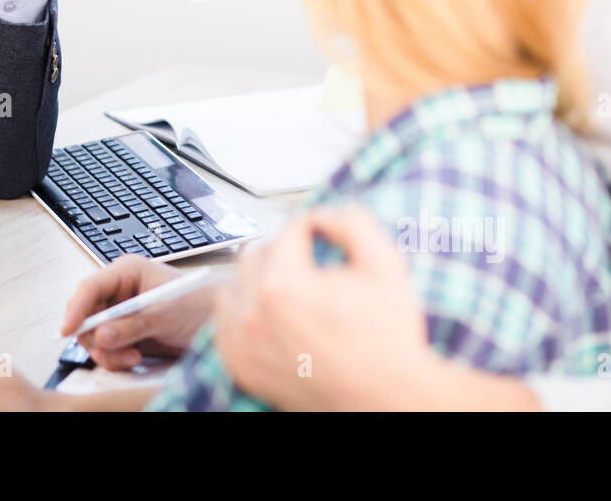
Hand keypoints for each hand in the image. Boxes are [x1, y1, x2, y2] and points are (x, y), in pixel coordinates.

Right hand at [59, 255, 215, 369]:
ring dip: (109, 352)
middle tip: (116, 351)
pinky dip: (115, 358)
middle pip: (85, 315)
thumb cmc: (199, 305)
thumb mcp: (166, 315)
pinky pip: (104, 348)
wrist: (216, 324)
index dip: (76, 309)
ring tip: (134, 357)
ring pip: (92, 336)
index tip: (68, 330)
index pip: (91, 287)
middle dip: (97, 338)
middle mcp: (119, 291)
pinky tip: (134, 358)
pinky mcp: (123, 333)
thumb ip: (132, 325)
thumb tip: (101, 335)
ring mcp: (119, 313)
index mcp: (127, 272)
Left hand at [214, 204, 443, 410]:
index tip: (319, 231)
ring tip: (286, 284)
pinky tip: (263, 310)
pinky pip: (223, 323)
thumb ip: (353, 225)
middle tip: (308, 259)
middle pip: (258, 255)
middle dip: (284, 250)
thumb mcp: (385, 267)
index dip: (309, 226)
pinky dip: (240, 311)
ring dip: (256, 278)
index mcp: (285, 285)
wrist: (386, 396)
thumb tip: (324, 214)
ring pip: (234, 285)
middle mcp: (255, 314)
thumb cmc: (387, 339)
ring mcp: (243, 344)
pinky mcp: (241, 366)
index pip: (287, 232)